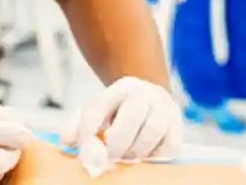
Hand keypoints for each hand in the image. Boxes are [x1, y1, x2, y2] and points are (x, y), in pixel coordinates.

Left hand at [60, 77, 182, 163]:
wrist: (151, 102)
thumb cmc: (118, 113)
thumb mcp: (97, 113)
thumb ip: (78, 126)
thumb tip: (67, 141)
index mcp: (120, 88)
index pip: (98, 108)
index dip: (88, 133)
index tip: (85, 152)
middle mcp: (145, 93)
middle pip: (133, 113)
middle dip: (118, 141)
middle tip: (111, 156)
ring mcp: (165, 108)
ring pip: (153, 130)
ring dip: (136, 150)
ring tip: (127, 156)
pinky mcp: (178, 127)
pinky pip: (169, 146)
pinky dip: (154, 157)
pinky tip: (144, 156)